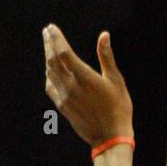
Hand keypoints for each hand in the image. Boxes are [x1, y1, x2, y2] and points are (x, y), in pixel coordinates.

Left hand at [43, 23, 132, 147]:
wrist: (110, 137)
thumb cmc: (119, 108)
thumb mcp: (116, 80)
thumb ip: (106, 57)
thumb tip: (104, 35)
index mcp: (85, 78)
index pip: (64, 53)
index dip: (56, 39)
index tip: (52, 28)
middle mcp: (71, 87)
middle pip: (53, 61)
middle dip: (49, 44)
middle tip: (47, 31)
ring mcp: (65, 98)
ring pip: (50, 73)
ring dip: (48, 57)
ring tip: (48, 46)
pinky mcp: (63, 107)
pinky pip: (51, 87)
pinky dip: (49, 75)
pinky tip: (50, 70)